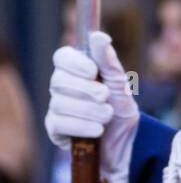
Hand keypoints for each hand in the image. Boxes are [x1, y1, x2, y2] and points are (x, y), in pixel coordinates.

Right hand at [46, 30, 139, 182]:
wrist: (123, 146)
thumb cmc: (120, 111)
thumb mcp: (120, 85)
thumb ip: (108, 62)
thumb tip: (98, 36)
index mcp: (77, 70)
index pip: (62, 56)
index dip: (74, 62)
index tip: (92, 70)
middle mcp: (62, 86)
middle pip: (59, 80)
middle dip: (86, 89)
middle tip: (106, 96)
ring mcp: (56, 107)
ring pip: (60, 103)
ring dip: (88, 110)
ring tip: (107, 115)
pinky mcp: (55, 129)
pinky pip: (59, 123)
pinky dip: (81, 126)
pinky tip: (98, 130)